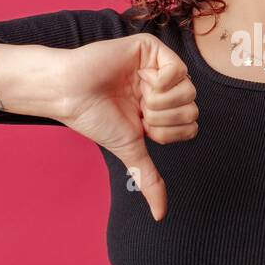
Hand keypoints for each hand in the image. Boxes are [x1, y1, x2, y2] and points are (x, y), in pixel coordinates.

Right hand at [53, 33, 197, 220]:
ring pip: (190, 90)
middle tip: (138, 111)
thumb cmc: (95, 119)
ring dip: (160, 102)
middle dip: (163, 119)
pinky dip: (162, 82)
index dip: (168, 133)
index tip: (142, 127)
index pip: (191, 125)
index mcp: (161, 107)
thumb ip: (150, 179)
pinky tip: (141, 81)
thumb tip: (160, 216)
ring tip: (137, 97)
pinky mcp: (151, 49)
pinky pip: (179, 69)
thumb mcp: (131, 151)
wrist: (71, 94)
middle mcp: (164, 86)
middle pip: (193, 108)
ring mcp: (159, 66)